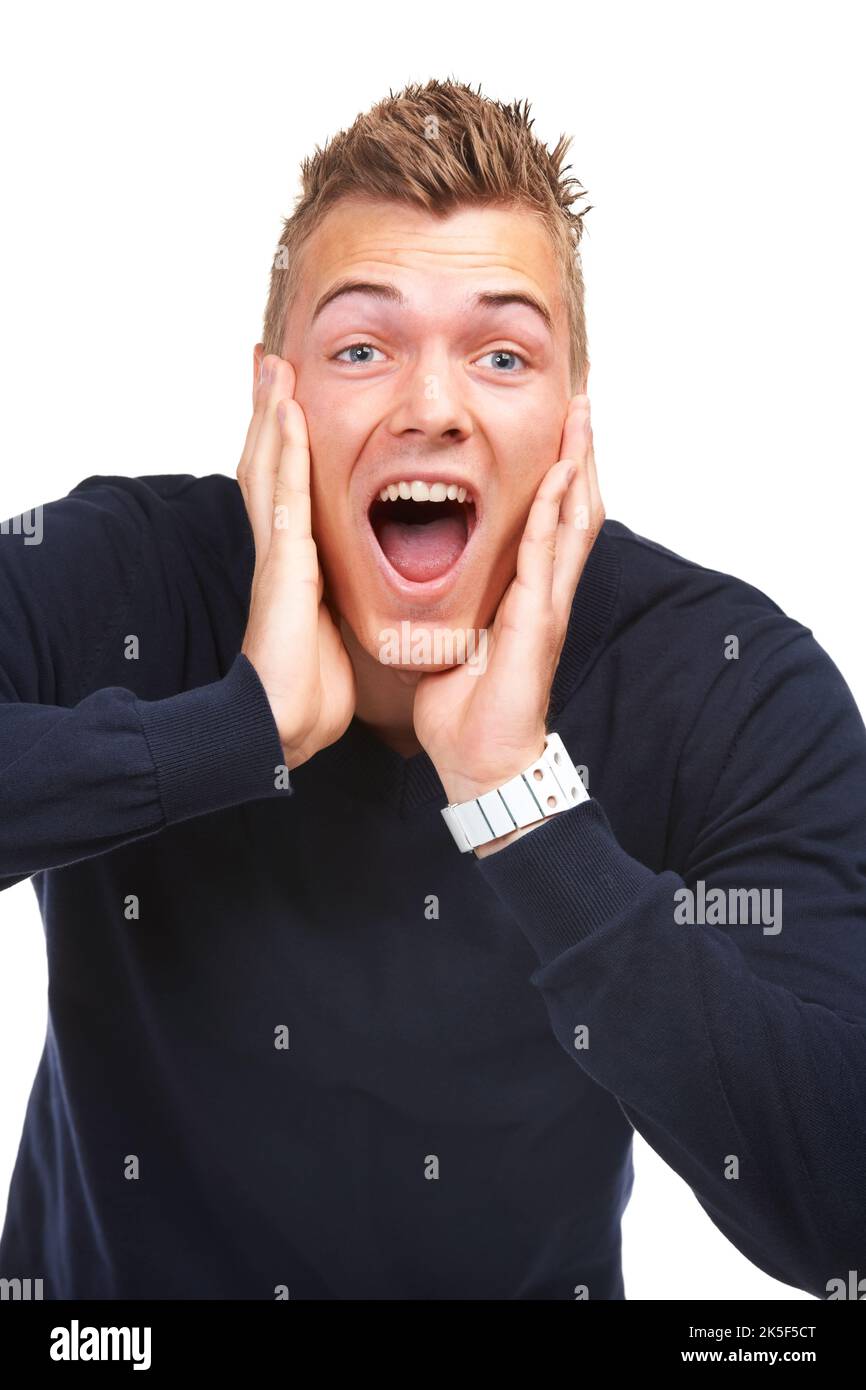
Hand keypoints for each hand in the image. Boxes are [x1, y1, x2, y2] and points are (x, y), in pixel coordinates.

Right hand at [237, 353, 355, 770]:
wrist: (284, 720)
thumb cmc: (307, 685)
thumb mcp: (329, 627)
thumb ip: (333, 599)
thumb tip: (344, 594)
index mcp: (294, 562)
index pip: (285, 487)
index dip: (283, 443)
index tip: (287, 401)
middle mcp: (279, 547)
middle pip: (266, 463)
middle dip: (267, 412)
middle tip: (268, 361)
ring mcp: (277, 551)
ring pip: (268, 466)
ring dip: (270, 413)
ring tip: (273, 365)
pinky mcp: (284, 562)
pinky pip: (285, 493)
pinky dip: (285, 450)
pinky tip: (288, 412)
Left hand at [413, 395, 602, 841]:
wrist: (482, 760)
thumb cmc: (467, 709)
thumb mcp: (457, 640)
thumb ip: (455, 606)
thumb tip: (426, 583)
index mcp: (524, 595)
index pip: (549, 521)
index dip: (556, 473)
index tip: (555, 427)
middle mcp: (544, 593)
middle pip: (575, 509)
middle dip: (579, 455)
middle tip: (580, 403)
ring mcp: (546, 605)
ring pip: (573, 523)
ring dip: (578, 468)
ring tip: (581, 420)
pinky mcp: (536, 621)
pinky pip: (545, 557)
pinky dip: (553, 514)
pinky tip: (557, 477)